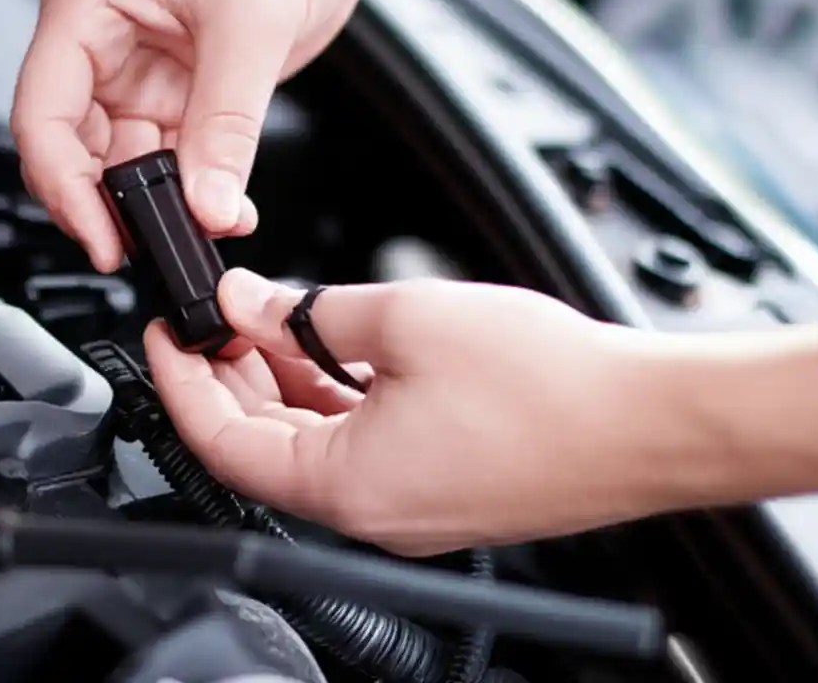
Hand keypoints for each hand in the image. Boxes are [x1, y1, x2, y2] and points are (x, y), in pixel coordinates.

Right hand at [13, 0, 361, 271]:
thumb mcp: (251, 22)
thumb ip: (226, 124)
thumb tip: (210, 205)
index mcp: (87, 3)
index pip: (45, 114)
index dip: (66, 188)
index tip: (105, 240)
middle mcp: (104, 34)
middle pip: (77, 143)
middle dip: (111, 202)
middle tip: (152, 245)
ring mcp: (143, 58)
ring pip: (127, 152)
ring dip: (158, 198)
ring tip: (197, 227)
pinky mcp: (185, 77)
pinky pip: (173, 145)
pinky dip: (193, 183)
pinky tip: (220, 205)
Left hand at [143, 270, 721, 555]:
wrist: (648, 423)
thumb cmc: (551, 388)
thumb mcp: (405, 320)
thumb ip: (310, 312)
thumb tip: (252, 304)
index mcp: (345, 486)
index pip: (223, 443)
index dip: (184, 383)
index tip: (169, 334)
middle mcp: (371, 512)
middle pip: (263, 446)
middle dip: (229, 376)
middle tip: (215, 316)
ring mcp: (408, 508)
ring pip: (313, 444)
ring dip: (281, 382)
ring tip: (268, 319)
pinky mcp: (442, 491)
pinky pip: (361, 447)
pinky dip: (333, 398)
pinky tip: (334, 350)